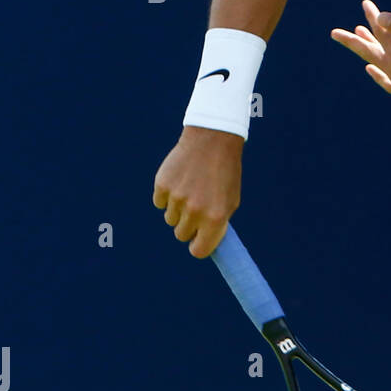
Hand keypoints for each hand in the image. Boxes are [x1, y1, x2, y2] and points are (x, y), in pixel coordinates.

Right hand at [152, 126, 242, 256]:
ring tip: (190, 189)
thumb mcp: (230, 201)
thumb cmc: (225, 173)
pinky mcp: (162, 185)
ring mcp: (177, 198)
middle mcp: (195, 210)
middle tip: (197, 208)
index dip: (198, 246)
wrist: (212, 140)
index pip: (199, 250)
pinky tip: (179, 180)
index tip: (198, 241)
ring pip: (169, 219)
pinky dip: (166, 196)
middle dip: (188, 226)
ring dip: (178, 210)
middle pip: (181, 235)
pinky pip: (159, 202)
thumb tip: (203, 243)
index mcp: (215, 218)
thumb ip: (217, 225)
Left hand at [331, 0, 390, 108]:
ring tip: (358, 38)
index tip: (365, 3)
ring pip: (377, 65)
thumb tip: (378, 18)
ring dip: (367, 51)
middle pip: (369, 51)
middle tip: (334, 33)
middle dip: (353, 40)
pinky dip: (377, 75)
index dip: (372, 16)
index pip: (380, 32)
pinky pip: (386, 83)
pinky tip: (372, 70)